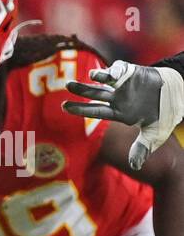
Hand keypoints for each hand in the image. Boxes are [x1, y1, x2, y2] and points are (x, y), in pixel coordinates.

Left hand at [64, 61, 183, 169]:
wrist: (179, 95)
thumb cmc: (164, 113)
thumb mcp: (155, 134)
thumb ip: (143, 148)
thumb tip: (135, 166)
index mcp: (119, 112)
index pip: (95, 111)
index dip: (80, 109)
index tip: (64, 107)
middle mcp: (117, 98)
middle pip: (95, 94)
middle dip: (81, 90)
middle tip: (68, 85)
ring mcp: (124, 85)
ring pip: (105, 79)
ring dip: (97, 76)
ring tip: (91, 75)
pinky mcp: (133, 72)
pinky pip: (121, 69)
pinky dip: (115, 70)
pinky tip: (113, 74)